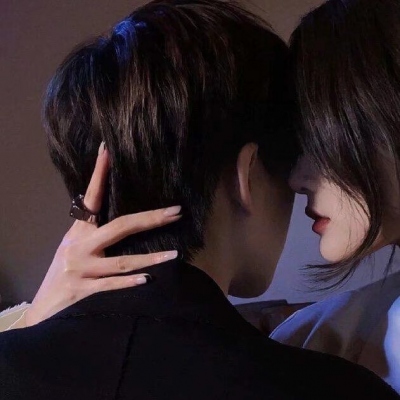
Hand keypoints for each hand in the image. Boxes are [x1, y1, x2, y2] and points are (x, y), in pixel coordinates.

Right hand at [25, 143, 180, 325]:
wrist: (44, 308)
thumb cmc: (62, 273)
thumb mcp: (73, 247)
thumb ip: (93, 233)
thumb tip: (123, 219)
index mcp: (78, 232)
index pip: (91, 198)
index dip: (99, 174)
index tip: (108, 151)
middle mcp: (79, 246)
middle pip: (119, 227)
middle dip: (149, 219)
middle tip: (175, 212)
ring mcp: (80, 268)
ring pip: (121, 260)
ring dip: (150, 257)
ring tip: (174, 254)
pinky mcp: (82, 291)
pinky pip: (111, 285)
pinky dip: (130, 282)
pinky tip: (148, 279)